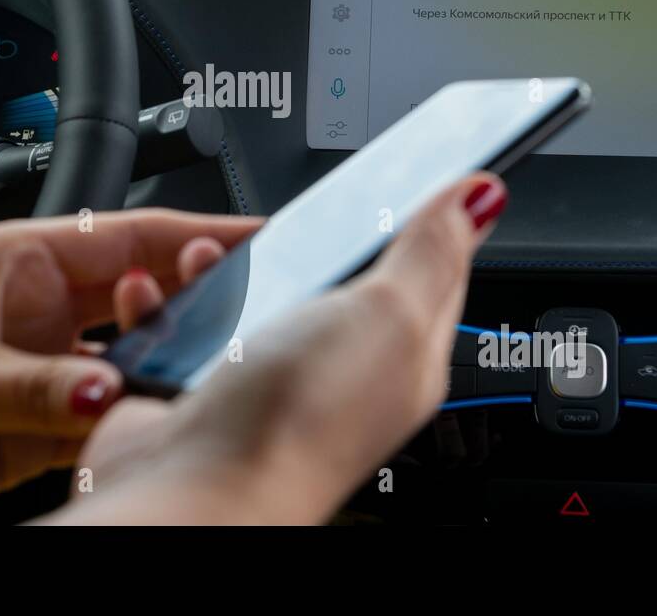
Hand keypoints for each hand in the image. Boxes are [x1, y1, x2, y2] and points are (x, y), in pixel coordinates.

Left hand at [0, 209, 258, 523]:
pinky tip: (155, 423)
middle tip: (247, 308)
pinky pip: (107, 417)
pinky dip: (135, 422)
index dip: (194, 232)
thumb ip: (29, 387)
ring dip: (167, 365)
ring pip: (133, 357)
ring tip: (207, 370)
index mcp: (13, 262)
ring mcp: (42, 368)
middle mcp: (36, 310)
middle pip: (141, 292)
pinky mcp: (38, 426)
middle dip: (195, 297)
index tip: (254, 235)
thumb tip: (106, 391)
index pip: (125, 235)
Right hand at [43, 174, 506, 524]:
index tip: (416, 164)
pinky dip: (180, 297)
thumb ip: (431, 251)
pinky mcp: (208, 377)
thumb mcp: (389, 314)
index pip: (431, 264)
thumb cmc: (297, 425)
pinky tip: (174, 297)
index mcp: (403, 351)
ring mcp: (270, 371)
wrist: (191, 491)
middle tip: (297, 223)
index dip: (425, 212)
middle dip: (306, 231)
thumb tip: (481, 195)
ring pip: (256, 282)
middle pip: (335, 266)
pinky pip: (196, 313)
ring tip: (219, 261)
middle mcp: (338, 365)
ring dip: (230, 261)